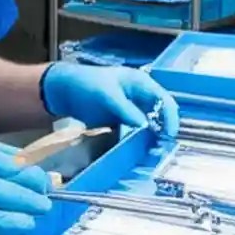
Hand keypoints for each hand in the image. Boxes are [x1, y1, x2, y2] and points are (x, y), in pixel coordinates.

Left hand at [40, 63, 179, 136]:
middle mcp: (139, 95)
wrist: (64, 91)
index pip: (164, 100)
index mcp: (140, 83)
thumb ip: (126, 110)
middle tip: (161, 147)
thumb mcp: (107, 95)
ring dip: (151, 136)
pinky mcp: (121, 120)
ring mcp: (130, 108)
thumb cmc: (86, 84)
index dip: (170, 117)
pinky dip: (138, 139)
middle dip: (163, 129)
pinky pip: (135, 131)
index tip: (169, 135)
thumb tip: (144, 126)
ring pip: (149, 124)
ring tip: (151, 151)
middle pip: (160, 113)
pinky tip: (136, 149)